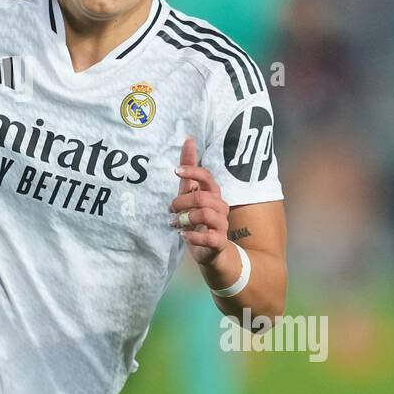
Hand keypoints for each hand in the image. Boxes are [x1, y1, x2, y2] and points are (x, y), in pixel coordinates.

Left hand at [169, 136, 229, 265]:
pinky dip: (193, 236)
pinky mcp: (220, 242)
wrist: (211, 252)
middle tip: (171, 210)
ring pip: (206, 214)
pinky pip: (208, 237)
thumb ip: (188, 173)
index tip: (176, 170)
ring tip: (176, 224)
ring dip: (185, 218)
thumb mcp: (189, 196)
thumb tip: (188, 140)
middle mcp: (221, 206)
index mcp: (213, 193)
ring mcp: (222, 224)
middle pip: (202, 197)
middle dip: (182, 202)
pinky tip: (184, 236)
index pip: (207, 177)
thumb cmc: (198, 220)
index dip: (192, 172)